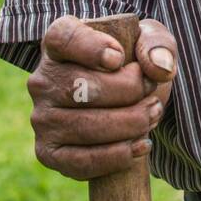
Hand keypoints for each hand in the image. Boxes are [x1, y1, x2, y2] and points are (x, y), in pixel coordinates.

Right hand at [28, 15, 177, 179]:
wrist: (128, 101)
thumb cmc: (133, 62)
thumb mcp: (149, 41)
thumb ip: (157, 45)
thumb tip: (159, 69)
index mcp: (59, 42)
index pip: (62, 38)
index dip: (91, 48)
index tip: (119, 58)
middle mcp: (43, 79)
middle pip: (79, 87)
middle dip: (127, 92)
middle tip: (152, 91)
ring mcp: (42, 118)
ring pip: (84, 126)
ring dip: (128, 124)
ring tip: (152, 115)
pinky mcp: (49, 152)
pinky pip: (78, 161)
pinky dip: (115, 157)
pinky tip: (140, 145)